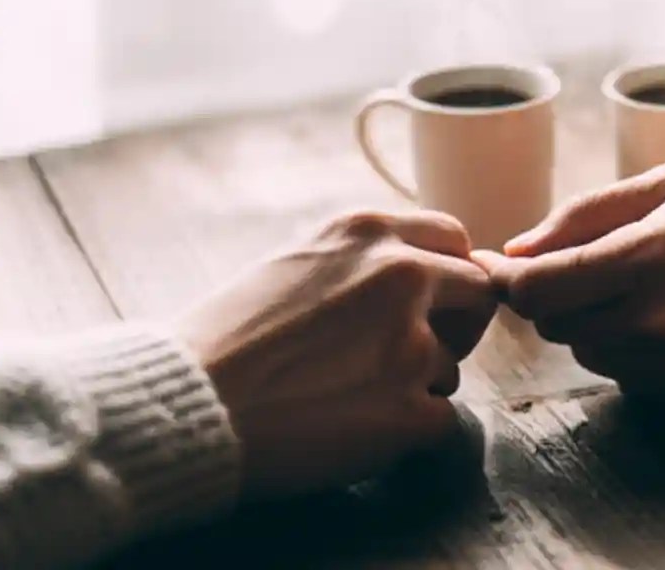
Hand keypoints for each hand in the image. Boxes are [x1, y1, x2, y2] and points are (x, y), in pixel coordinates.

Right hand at [176, 210, 495, 495]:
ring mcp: (412, 344)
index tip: (435, 300)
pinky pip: (440, 420)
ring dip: (419, 384)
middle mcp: (402, 276)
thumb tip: (422, 272)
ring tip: (350, 396)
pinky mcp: (412, 410)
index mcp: (368, 233)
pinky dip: (407, 431)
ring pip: (453, 365)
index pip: (454, 240)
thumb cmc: (223, 339)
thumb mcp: (295, 261)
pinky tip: (353, 429)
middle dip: (456, 325)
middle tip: (410, 354)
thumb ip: (362, 259)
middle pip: (478, 295)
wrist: (186, 405)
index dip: (450, 275)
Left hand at [475, 164, 664, 411]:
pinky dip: (641, 353)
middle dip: (564, 296)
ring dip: (602, 325)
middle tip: (607, 267)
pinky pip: (635, 380)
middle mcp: (658, 320)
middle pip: (556, 326)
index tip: (514, 269)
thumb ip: (589, 213)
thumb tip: (514, 249)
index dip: (515, 279)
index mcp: (647, 256)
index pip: (534, 290)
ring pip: (592, 355)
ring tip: (656, 290)